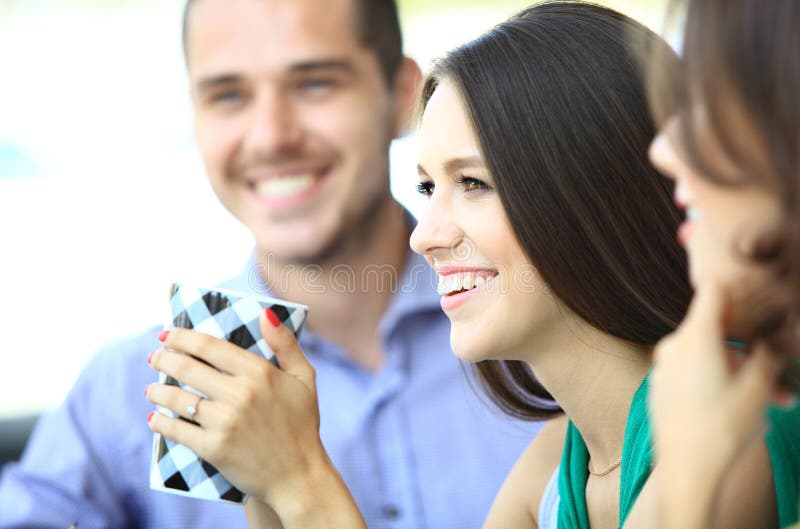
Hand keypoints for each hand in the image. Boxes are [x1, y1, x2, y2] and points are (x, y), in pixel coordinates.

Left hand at [145, 309, 326, 506]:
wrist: (298, 476)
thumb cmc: (301, 425)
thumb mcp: (304, 379)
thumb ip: (286, 343)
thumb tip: (266, 313)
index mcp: (260, 373)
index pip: (209, 346)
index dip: (182, 337)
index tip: (167, 335)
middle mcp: (240, 394)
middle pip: (187, 368)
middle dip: (163, 359)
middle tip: (155, 358)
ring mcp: (225, 422)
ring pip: (176, 398)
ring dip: (157, 391)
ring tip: (151, 389)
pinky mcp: (213, 448)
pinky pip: (177, 430)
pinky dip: (161, 422)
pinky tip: (154, 418)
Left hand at [650, 283, 780, 527]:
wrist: (686, 470)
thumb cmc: (723, 428)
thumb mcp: (759, 387)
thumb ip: (768, 353)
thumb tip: (772, 338)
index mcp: (695, 336)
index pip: (714, 292)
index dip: (740, 293)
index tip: (760, 304)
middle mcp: (673, 345)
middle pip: (716, 333)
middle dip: (752, 351)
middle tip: (781, 379)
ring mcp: (663, 366)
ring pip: (708, 358)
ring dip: (740, 374)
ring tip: (772, 404)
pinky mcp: (660, 387)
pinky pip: (692, 375)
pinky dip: (717, 385)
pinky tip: (742, 411)